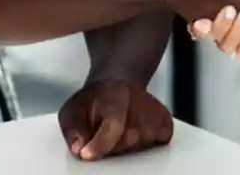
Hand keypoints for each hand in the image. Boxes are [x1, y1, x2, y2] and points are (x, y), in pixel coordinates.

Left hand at [58, 79, 172, 160]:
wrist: (116, 86)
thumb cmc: (95, 101)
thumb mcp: (73, 110)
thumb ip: (73, 129)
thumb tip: (79, 148)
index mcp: (114, 93)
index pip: (114, 123)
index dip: (100, 143)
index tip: (87, 154)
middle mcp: (139, 99)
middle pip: (128, 140)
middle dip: (110, 146)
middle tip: (101, 135)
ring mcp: (154, 110)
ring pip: (141, 145)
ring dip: (127, 146)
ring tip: (118, 131)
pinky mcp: (166, 122)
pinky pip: (158, 143)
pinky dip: (145, 144)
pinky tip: (133, 133)